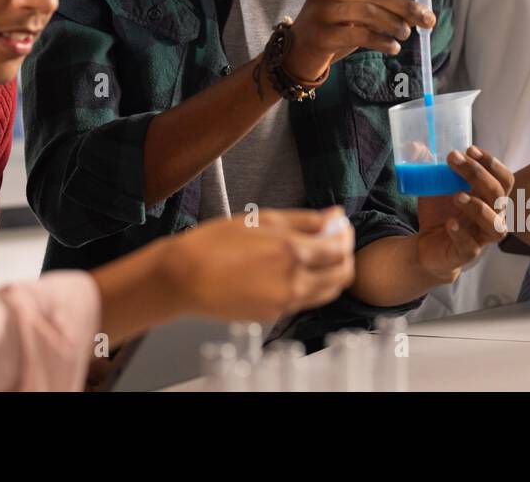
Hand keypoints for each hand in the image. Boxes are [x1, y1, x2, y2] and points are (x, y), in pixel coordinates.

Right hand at [164, 207, 355, 321]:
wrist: (184, 278)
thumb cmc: (214, 244)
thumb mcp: (262, 220)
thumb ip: (304, 219)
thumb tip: (334, 215)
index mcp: (292, 252)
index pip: (340, 248)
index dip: (345, 234)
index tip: (339, 224)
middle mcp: (294, 281)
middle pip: (342, 274)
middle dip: (344, 255)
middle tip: (333, 239)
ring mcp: (285, 302)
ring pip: (328, 291)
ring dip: (332, 273)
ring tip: (318, 254)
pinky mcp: (274, 315)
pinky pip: (306, 301)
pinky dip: (311, 285)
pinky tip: (295, 269)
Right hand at [281, 0, 434, 82]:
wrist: (296, 54)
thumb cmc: (332, 30)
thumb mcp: (353, 11)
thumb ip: (378, 5)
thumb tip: (417, 9)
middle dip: (407, 6)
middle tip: (428, 20)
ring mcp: (322, 11)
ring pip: (369, 13)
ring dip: (395, 24)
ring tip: (406, 35)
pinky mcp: (322, 35)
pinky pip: (360, 35)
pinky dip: (381, 41)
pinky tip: (392, 48)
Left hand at [414, 146, 513, 282]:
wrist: (427, 246)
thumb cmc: (440, 213)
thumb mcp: (434, 187)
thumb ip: (428, 166)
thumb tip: (414, 145)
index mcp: (489, 198)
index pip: (504, 179)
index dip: (492, 163)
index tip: (470, 149)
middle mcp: (493, 216)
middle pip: (498, 195)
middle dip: (478, 174)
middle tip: (453, 160)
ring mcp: (481, 236)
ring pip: (495, 225)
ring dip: (478, 208)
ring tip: (456, 195)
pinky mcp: (467, 253)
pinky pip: (471, 246)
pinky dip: (461, 233)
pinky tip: (450, 223)